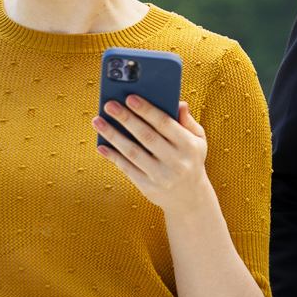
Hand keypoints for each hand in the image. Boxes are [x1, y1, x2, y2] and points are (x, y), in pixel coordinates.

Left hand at [95, 97, 211, 212]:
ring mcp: (161, 176)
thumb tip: (179, 103)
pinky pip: (127, 169)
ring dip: (113, 135)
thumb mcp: (198, 141)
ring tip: (97, 121)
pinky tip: (101, 145)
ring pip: (132, 152)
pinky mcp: (148, 188)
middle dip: (126, 119)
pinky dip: (113, 156)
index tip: (130, 97)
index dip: (147, 110)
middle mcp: (176, 161)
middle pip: (146, 136)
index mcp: (189, 145)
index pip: (165, 124)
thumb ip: (188, 122)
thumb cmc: (190, 160)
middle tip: (108, 105)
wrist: (190, 198)